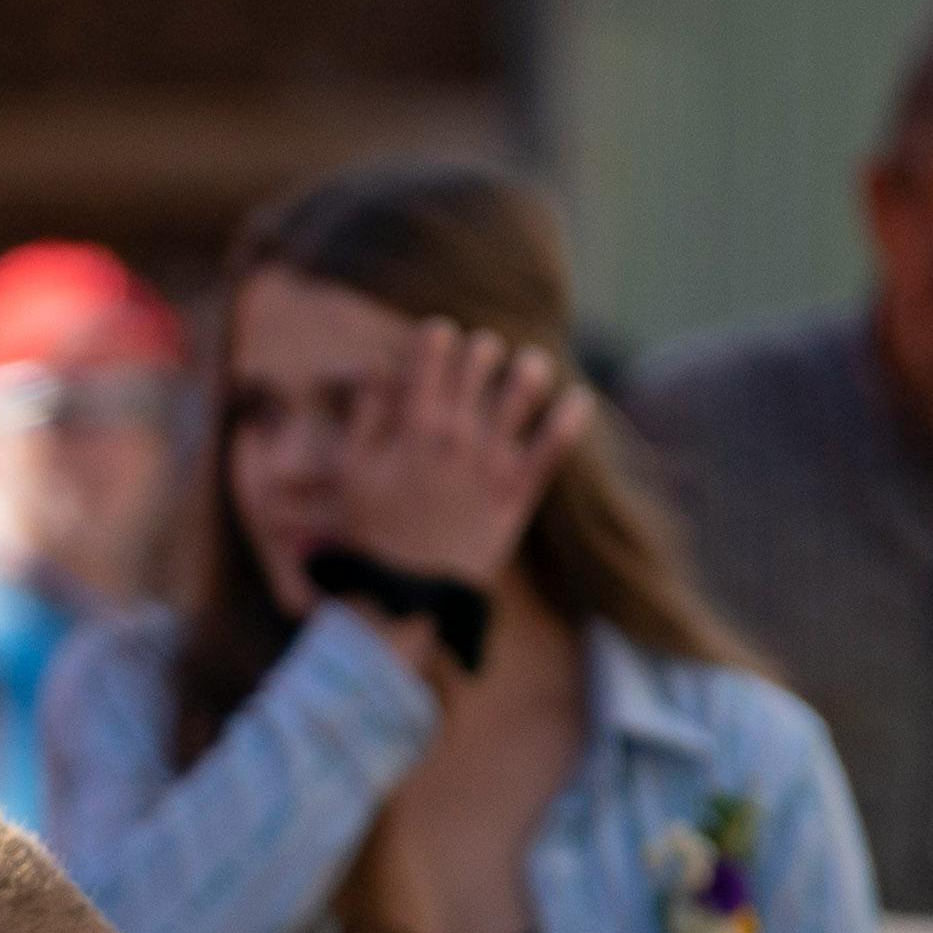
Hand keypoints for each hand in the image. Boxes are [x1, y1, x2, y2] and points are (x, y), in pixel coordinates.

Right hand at [337, 318, 577, 593]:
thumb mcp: (353, 471)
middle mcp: (456, 433)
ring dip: (530, 369)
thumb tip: (381, 362)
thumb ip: (367, 412)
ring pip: (525, 387)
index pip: (433, 349)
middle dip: (482, 350)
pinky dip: (572, 416)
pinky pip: (556, 442)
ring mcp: (492, 460)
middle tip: (482, 359)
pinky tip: (579, 401)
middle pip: (482, 357)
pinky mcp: (518, 490)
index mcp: (412, 424)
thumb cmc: (372, 535)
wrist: (405, 597)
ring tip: (529, 370)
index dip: (438, 335)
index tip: (439, 339)